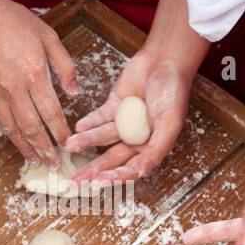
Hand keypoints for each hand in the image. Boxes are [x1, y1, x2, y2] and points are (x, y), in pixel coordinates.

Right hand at [0, 0, 77, 165]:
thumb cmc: (12, 18)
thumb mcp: (47, 35)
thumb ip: (64, 65)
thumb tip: (74, 91)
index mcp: (34, 74)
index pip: (52, 113)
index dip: (61, 132)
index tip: (68, 144)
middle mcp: (13, 88)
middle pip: (31, 127)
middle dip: (44, 149)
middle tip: (53, 163)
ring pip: (9, 127)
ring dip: (23, 146)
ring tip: (33, 159)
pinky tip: (2, 134)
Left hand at [65, 50, 191, 183]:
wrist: (165, 61)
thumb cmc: (174, 93)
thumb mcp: (169, 125)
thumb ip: (155, 150)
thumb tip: (140, 173)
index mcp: (151, 147)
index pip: (130, 169)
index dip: (114, 178)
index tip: (98, 183)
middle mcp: (136, 138)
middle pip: (111, 159)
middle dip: (93, 170)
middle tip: (74, 180)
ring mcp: (124, 122)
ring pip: (102, 138)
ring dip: (86, 142)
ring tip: (71, 145)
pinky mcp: (114, 106)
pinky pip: (99, 118)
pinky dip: (89, 123)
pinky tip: (78, 128)